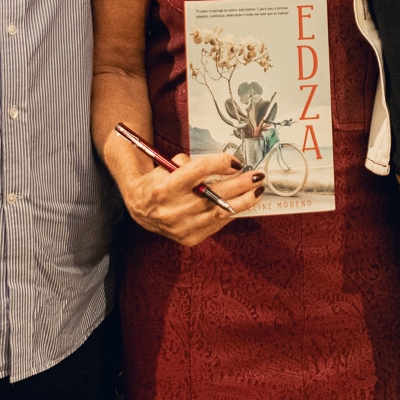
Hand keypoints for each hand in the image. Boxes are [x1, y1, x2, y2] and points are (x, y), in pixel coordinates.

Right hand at [117, 151, 265, 246]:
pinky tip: (241, 203)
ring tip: (257, 191)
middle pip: (214, 194)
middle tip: (257, 176)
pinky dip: (230, 213)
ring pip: (220, 213)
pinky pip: (217, 224)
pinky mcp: (189, 239)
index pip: (197, 172)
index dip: (219, 163)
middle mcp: (172, 211)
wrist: (141, 209)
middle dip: (240, 184)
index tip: (236, 160)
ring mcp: (181, 228)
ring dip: (243, 201)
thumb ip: (193, 164)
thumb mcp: (168, 165)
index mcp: (163, 188)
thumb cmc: (158, 182)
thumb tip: (228, 166)